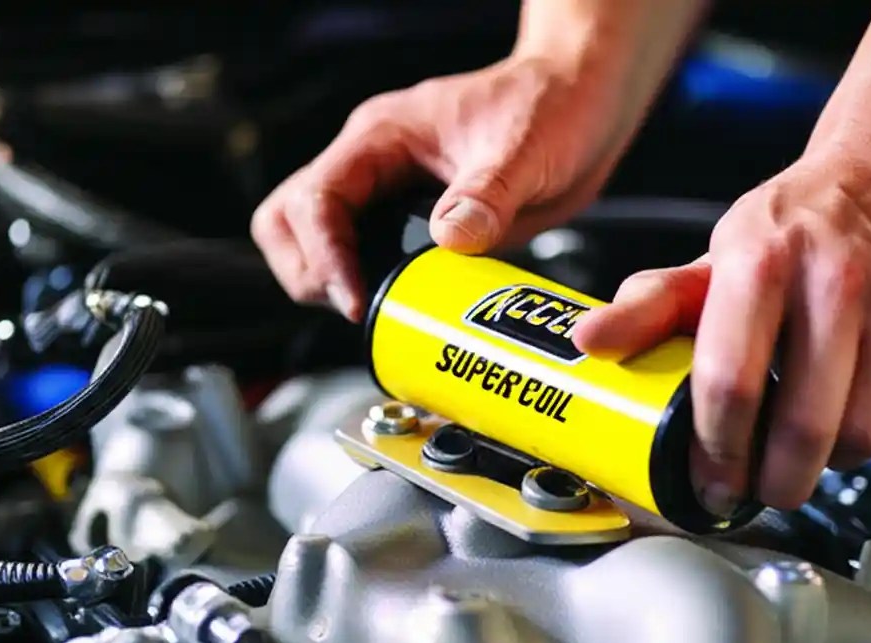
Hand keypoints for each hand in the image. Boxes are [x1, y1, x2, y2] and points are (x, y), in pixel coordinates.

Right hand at [250, 54, 638, 321]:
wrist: (585, 104)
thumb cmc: (552, 105)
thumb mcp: (525, 149)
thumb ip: (485, 195)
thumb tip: (448, 238)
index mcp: (381, 137)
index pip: (315, 199)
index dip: (326, 256)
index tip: (357, 301)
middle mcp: (371, 164)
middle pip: (286, 220)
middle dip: (307, 272)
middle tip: (356, 308)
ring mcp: (384, 192)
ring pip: (311, 242)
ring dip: (330, 283)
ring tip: (378, 311)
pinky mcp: (407, 221)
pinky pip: (361, 257)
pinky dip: (367, 287)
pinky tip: (404, 305)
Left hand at [574, 146, 870, 512]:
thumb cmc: (798, 224)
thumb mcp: (716, 257)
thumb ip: (651, 306)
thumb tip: (588, 342)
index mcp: (762, 261)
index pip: (729, 382)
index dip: (716, 450)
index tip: (712, 481)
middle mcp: (835, 277)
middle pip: (804, 424)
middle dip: (777, 481)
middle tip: (763, 490)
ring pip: (866, 432)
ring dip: (831, 463)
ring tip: (809, 448)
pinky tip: (857, 410)